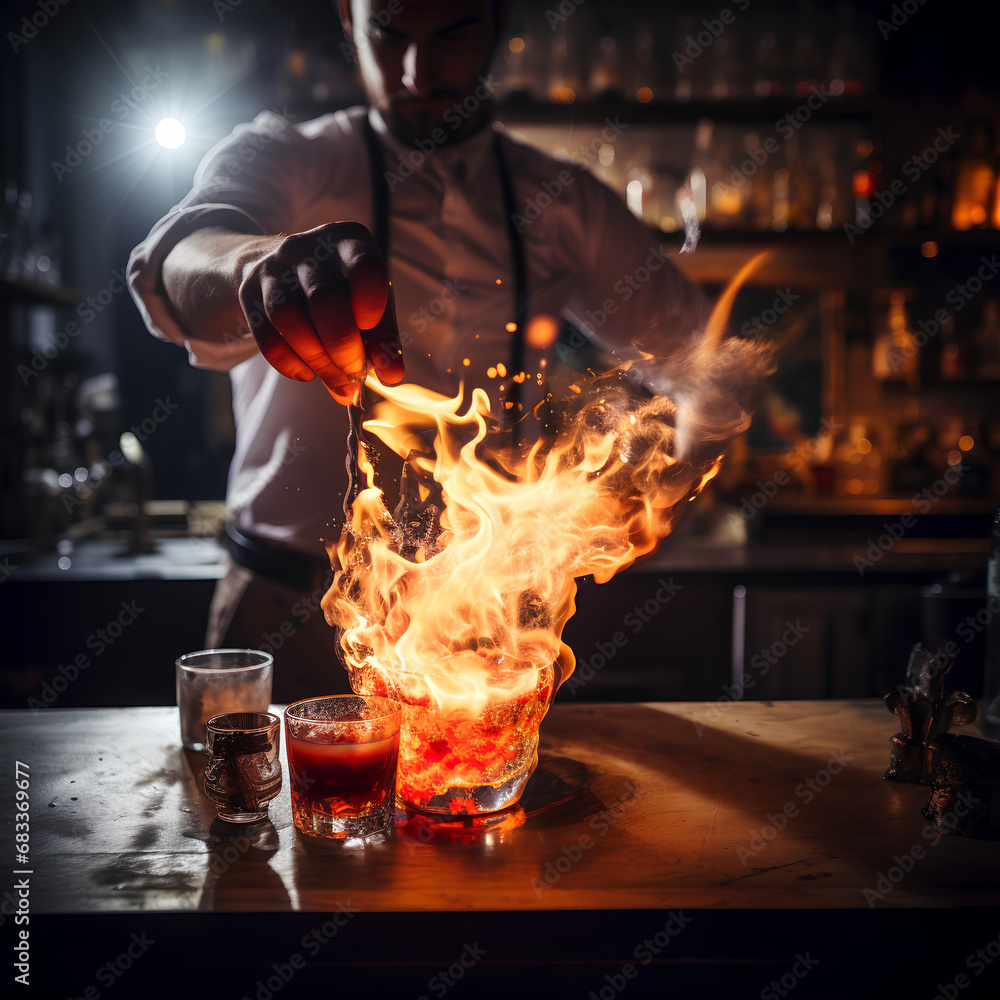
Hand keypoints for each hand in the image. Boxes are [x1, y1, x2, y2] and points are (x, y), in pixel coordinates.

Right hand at [237, 222, 403, 403]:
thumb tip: (391, 375)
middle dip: (343, 346)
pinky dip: (289, 363)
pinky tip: (307, 374)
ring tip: (336, 381)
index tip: (371, 329)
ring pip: (290, 318)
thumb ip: (384, 337)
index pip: (364, 267)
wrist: (284, 271)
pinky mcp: (249, 292)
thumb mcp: (371, 302)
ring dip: (317, 360)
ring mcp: (274, 268)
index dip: (371, 304)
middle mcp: (308, 248)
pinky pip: (266, 334)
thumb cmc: (342, 290)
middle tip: (355, 372)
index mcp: (348, 241)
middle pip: (324, 300)